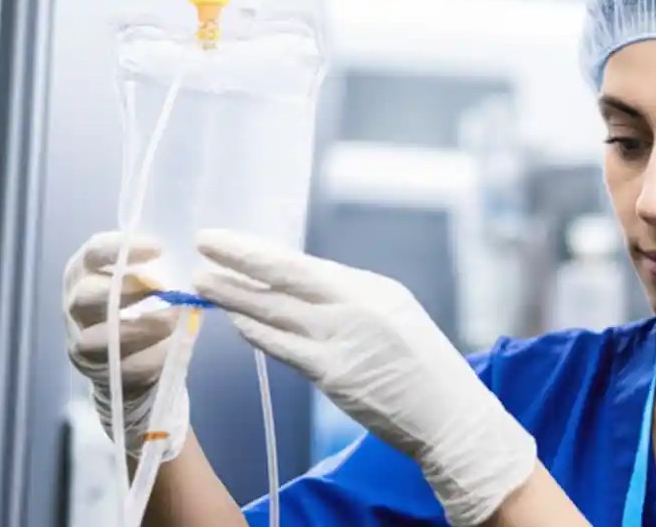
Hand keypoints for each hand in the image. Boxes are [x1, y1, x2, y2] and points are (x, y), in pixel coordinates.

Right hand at [63, 232, 188, 459]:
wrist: (127, 360)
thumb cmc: (138, 308)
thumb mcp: (143, 283)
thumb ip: (156, 270)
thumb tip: (191, 263)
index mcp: (84, 273)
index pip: (92, 253)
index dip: (120, 248)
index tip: (158, 248)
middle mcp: (76, 304)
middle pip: (87, 294)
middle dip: (126, 290)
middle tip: (161, 288)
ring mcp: (81, 341)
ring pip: (100, 336)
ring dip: (141, 327)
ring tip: (172, 320)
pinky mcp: (97, 371)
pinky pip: (121, 366)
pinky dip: (149, 356)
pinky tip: (169, 347)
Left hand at [192, 229, 537, 526]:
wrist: (452, 414)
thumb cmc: (423, 370)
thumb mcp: (394, 318)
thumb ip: (350, 304)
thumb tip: (299, 294)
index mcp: (372, 288)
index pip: (305, 265)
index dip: (262, 252)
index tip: (229, 242)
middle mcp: (357, 305)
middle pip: (288, 273)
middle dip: (242, 256)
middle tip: (205, 240)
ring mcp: (345, 339)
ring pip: (278, 310)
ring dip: (236, 295)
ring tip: (203, 281)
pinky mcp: (336, 374)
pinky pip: (286, 348)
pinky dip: (258, 333)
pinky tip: (235, 321)